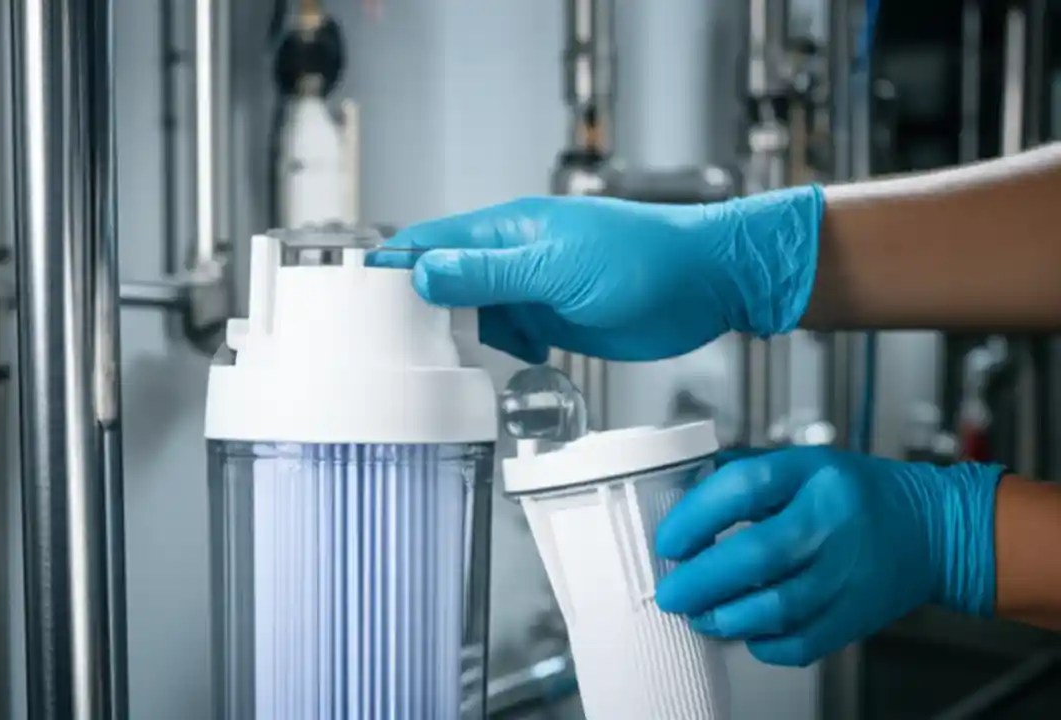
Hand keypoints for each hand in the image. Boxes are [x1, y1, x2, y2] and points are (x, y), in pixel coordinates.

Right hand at [377, 187, 823, 362]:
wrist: (711, 285)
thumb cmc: (646, 257)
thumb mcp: (556, 268)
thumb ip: (488, 274)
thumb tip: (422, 275)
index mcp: (503, 231)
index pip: (426, 245)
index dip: (391, 273)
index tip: (361, 309)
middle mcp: (510, 259)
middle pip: (442, 283)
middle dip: (416, 314)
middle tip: (390, 355)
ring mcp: (531, 291)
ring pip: (472, 315)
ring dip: (455, 340)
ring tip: (432, 372)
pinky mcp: (551, 321)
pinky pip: (506, 337)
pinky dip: (494, 356)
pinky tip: (493, 373)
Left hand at [654, 447, 1001, 666]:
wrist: (931, 529)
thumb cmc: (853, 496)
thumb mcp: (802, 465)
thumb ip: (744, 476)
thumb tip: (677, 496)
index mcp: (812, 474)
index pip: (744, 486)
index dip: (696, 515)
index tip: (668, 540)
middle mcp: (832, 521)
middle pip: (757, 556)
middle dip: (700, 581)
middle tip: (670, 592)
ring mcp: (848, 572)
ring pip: (777, 608)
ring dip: (725, 618)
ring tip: (699, 615)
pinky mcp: (856, 616)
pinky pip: (801, 643)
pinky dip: (764, 645)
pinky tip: (745, 631)